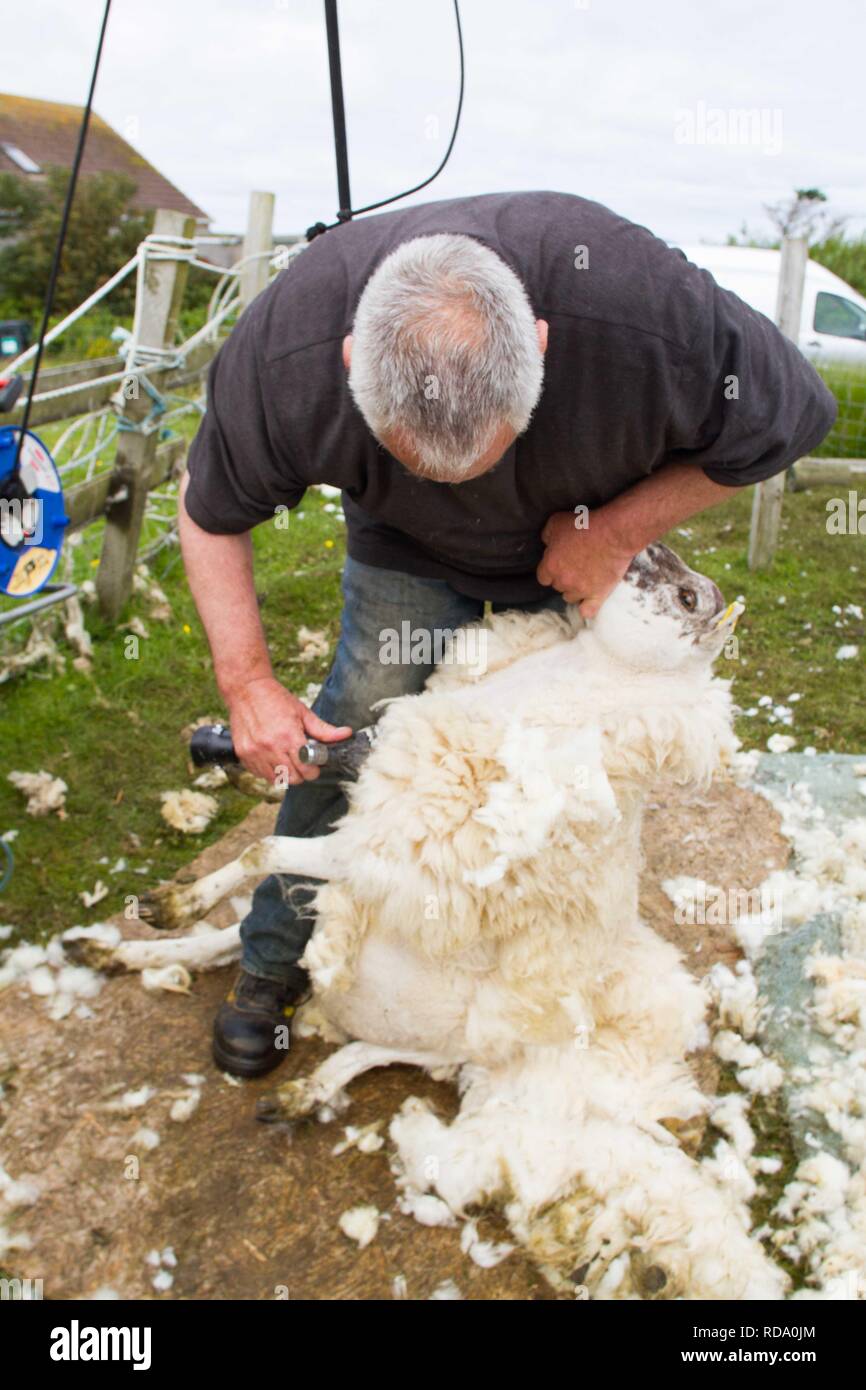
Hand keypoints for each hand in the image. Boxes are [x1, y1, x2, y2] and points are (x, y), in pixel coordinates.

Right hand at [226, 676, 350, 784]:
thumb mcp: (303, 712)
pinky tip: (271, 756)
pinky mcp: (243, 754)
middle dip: (301, 774)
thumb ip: (324, 729)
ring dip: (284, 773)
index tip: (314, 764)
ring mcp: (254, 753)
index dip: (313, 770)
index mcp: (288, 736)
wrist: (246, 690)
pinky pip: (260, 774)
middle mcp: (270, 747)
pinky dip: (268, 770)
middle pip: (293, 778)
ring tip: (286, 758)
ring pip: (275, 779)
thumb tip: (346, 734)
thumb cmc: (276, 699)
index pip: (306, 770)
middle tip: (301, 762)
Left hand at [537, 511, 633, 616]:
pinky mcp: (598, 595)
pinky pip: (587, 611)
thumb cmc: (585, 525)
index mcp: (551, 566)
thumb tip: (546, 543)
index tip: (559, 562)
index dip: (550, 570)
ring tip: (584, 579)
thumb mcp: (556, 522)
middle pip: (557, 587)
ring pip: (570, 597)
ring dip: (574, 590)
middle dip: (563, 578)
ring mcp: (580, 590)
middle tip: (575, 566)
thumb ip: (547, 536)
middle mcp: (563, 581)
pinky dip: (587, 608)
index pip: (543, 577)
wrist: (613, 533)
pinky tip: (589, 601)